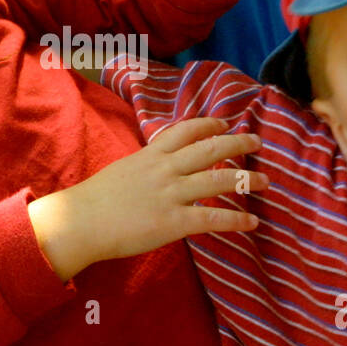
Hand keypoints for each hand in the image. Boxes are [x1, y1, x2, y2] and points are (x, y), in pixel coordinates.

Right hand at [28, 118, 266, 280]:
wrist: (80, 221)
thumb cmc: (95, 199)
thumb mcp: (122, 169)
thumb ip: (146, 166)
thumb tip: (159, 167)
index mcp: (151, 154)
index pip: (187, 130)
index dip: (210, 124)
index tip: (226, 123)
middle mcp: (166, 169)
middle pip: (211, 150)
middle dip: (238, 144)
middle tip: (257, 142)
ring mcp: (172, 195)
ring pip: (219, 181)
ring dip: (247, 180)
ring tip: (266, 181)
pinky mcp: (174, 222)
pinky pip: (213, 219)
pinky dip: (236, 219)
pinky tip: (252, 222)